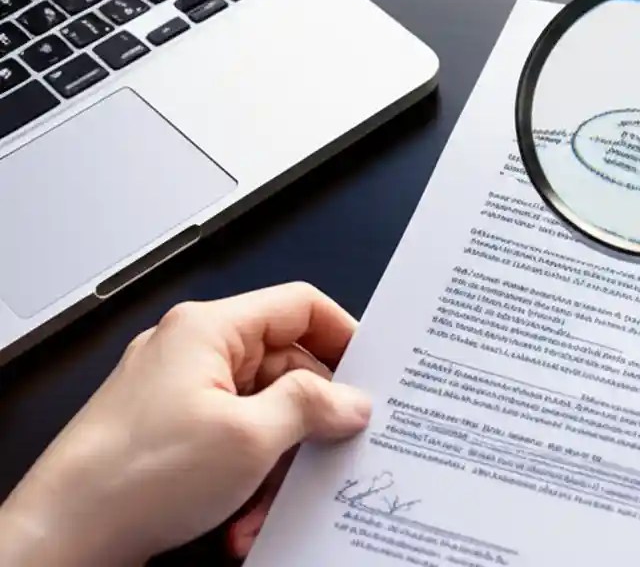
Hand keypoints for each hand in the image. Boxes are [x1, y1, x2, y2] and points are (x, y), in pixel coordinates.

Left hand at [0, 283, 371, 565]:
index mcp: (209, 330)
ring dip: (276, 466)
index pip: (299, 306)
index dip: (344, 337)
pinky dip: (246, 482)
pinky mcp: (169, 436)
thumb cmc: (133, 476)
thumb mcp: (251, 437)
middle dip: (308, 423)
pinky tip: (241, 518)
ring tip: (268, 503)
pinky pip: (232, 447)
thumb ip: (313, 407)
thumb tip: (350, 400)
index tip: (372, 375)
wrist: (62, 538)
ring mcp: (178, 395)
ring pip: (262, 417)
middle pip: (285, 370)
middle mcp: (191, 353)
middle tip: (331, 452)